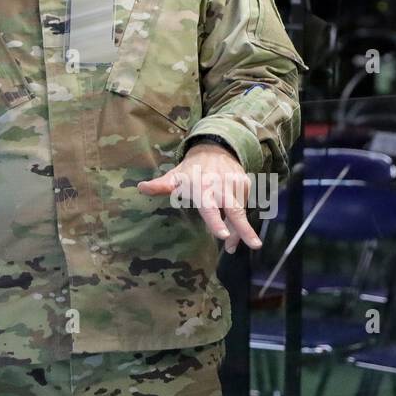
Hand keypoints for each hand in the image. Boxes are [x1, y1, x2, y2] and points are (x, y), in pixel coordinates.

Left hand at [137, 143, 260, 254]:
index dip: (216, 222)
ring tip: (231, 246)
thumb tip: (141, 188)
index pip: (210, 208)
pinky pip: (245, 206)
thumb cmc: (191, 169)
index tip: (223, 235)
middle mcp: (221, 186)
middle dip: (243, 228)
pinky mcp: (245, 185)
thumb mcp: (175, 176)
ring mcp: (236, 185)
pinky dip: (241, 221)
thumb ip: (161, 186)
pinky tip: (235, 231)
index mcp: (202, 187)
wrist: (215, 148)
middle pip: (235, 211)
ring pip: (241, 212)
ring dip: (239, 231)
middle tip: (255, 245)